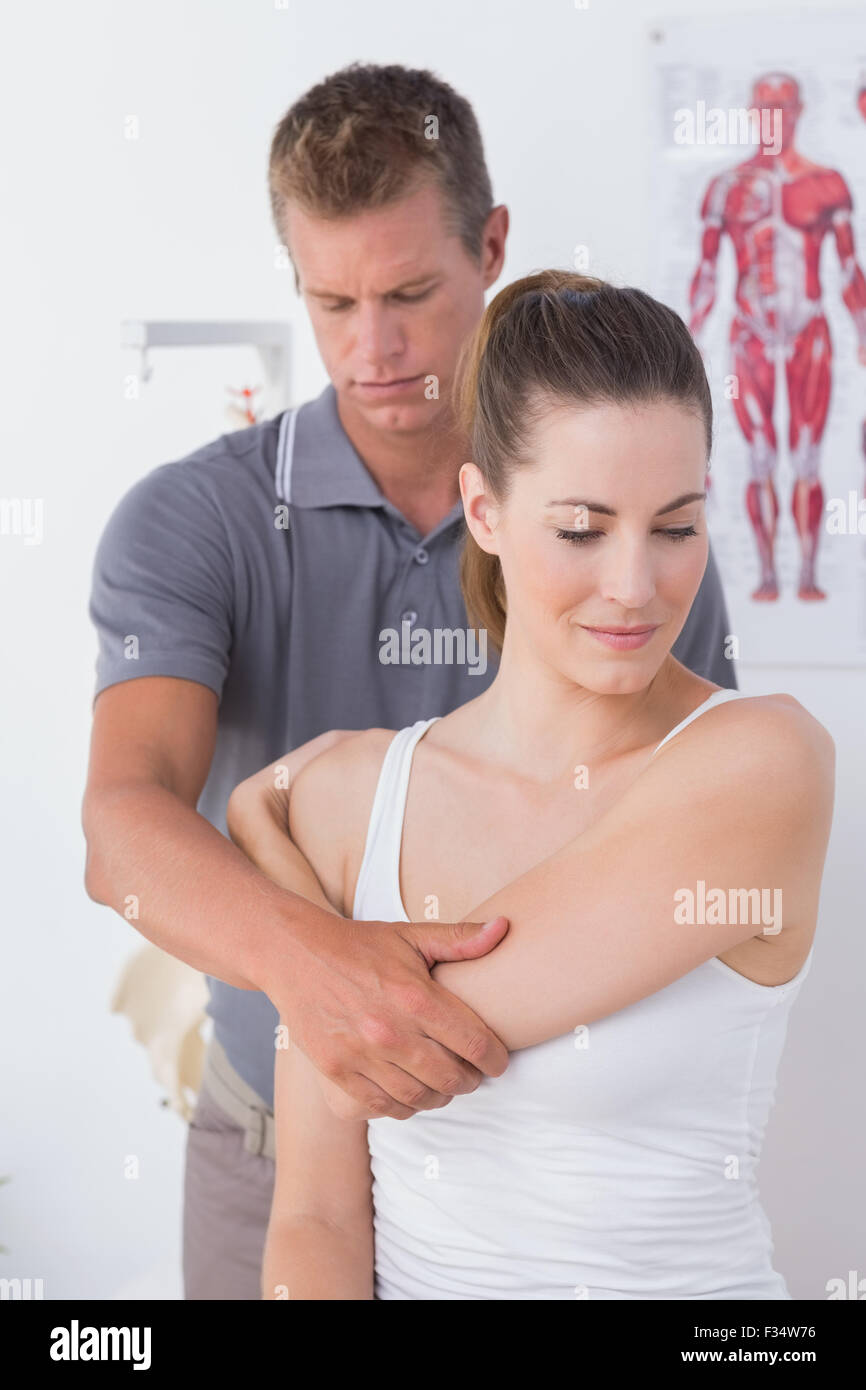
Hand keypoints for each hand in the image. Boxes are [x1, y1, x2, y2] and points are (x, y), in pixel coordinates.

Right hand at [272, 912, 509, 1120]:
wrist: (294, 954)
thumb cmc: (359, 945)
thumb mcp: (410, 936)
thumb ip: (460, 938)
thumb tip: (505, 928)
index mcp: (414, 996)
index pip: (474, 1042)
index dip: (495, 1059)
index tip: (498, 1060)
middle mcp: (390, 1030)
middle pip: (451, 1077)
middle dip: (471, 1080)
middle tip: (473, 1074)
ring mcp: (360, 1054)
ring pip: (419, 1097)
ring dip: (441, 1097)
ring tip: (445, 1085)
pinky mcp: (336, 1071)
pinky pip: (382, 1106)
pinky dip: (405, 1106)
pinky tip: (412, 1093)